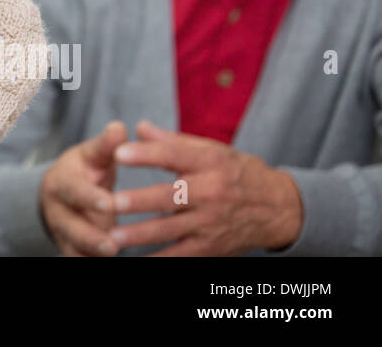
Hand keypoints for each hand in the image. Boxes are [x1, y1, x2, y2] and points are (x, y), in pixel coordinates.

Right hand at [39, 120, 126, 255]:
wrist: (61, 194)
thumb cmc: (84, 171)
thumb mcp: (92, 155)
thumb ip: (106, 145)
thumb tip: (119, 127)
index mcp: (61, 182)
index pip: (73, 190)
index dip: (89, 197)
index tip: (109, 202)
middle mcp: (57, 210)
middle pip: (69, 227)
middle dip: (89, 237)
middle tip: (111, 245)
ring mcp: (62, 233)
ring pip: (73, 250)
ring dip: (91, 255)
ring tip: (113, 256)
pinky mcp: (69, 251)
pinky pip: (78, 261)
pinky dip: (91, 264)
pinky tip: (113, 265)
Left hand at [107, 120, 303, 255]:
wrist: (278, 208)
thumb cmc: (235, 172)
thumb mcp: (210, 150)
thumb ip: (171, 141)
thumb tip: (137, 127)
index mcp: (209, 162)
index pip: (174, 156)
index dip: (146, 154)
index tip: (118, 153)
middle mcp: (211, 192)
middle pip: (171, 196)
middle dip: (140, 200)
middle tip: (111, 201)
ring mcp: (211, 222)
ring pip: (172, 229)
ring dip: (142, 234)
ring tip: (114, 236)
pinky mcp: (211, 247)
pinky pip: (181, 255)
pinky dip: (159, 260)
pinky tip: (136, 261)